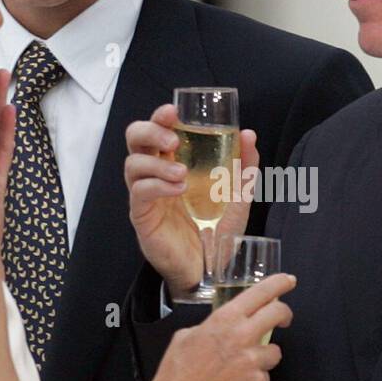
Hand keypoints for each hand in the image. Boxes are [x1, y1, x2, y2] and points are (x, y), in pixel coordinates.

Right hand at [125, 104, 258, 294]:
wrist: (210, 269)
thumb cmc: (218, 231)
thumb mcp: (238, 196)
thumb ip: (244, 166)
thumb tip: (249, 134)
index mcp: (174, 162)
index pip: (157, 130)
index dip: (160, 116)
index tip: (174, 111)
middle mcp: (155, 174)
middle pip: (134, 139)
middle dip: (150, 131)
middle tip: (172, 138)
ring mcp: (146, 195)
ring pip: (133, 164)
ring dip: (157, 162)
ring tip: (182, 173)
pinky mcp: (142, 216)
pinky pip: (139, 193)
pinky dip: (157, 185)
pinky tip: (177, 189)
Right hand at [144, 273, 293, 380]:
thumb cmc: (178, 373)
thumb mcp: (186, 336)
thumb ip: (210, 327)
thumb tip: (219, 328)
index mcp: (225, 319)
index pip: (260, 292)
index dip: (278, 284)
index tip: (288, 281)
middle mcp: (242, 336)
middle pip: (278, 314)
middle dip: (285, 314)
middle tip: (283, 319)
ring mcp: (252, 360)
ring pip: (274, 351)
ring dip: (264, 356)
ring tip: (242, 365)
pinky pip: (264, 376)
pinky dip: (254, 380)